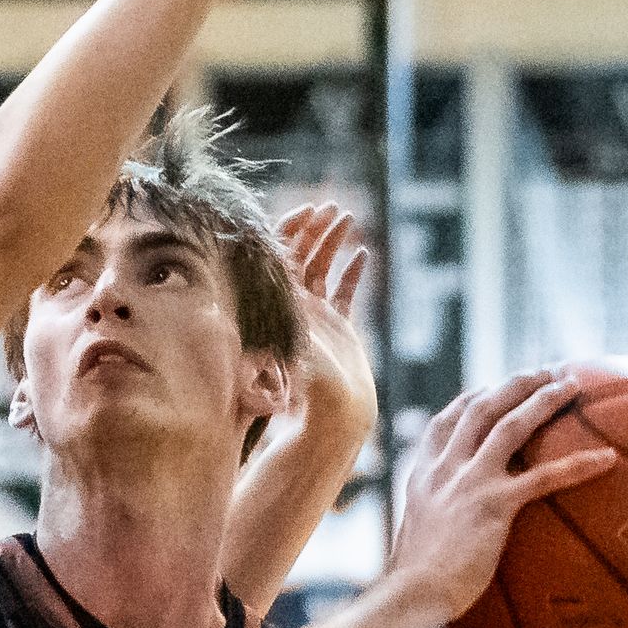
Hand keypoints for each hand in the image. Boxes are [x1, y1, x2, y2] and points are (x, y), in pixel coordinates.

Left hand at [278, 201, 375, 441]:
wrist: (335, 419)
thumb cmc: (311, 391)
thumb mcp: (292, 346)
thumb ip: (281, 315)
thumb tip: (264, 280)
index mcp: (280, 308)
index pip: (279, 260)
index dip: (291, 232)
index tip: (308, 212)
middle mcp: (295, 310)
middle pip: (301, 258)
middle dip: (314, 230)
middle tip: (332, 208)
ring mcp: (318, 318)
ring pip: (323, 270)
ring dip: (334, 243)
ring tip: (348, 219)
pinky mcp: (340, 330)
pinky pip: (345, 294)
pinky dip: (352, 273)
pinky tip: (362, 255)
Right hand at [388, 372, 617, 621]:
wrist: (412, 593)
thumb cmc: (414, 582)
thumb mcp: (415, 538)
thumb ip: (433, 522)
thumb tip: (450, 534)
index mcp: (424, 474)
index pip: (444, 422)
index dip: (470, 399)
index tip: (490, 388)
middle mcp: (445, 469)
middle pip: (482, 408)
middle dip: (514, 384)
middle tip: (545, 371)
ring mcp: (469, 482)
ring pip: (511, 426)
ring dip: (544, 400)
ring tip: (572, 385)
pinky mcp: (494, 504)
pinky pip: (544, 477)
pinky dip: (578, 464)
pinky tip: (608, 459)